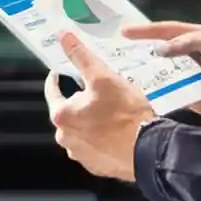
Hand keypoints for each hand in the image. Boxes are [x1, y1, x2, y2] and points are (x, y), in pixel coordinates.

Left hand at [44, 30, 155, 181]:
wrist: (149, 149)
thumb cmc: (125, 113)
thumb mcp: (103, 77)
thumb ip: (81, 56)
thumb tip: (63, 36)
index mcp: (62, 115)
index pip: (52, 91)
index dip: (57, 78)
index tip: (60, 72)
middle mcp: (65, 137)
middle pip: (68, 110)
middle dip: (81, 100)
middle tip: (100, 91)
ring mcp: (80, 154)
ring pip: (81, 128)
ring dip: (91, 119)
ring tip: (112, 110)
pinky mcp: (95, 164)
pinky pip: (93, 145)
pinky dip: (100, 136)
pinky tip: (116, 129)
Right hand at [121, 21, 200, 122]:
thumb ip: (187, 42)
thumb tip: (158, 50)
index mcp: (194, 38)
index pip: (164, 31)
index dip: (144, 31)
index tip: (123, 31)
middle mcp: (187, 57)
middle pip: (157, 53)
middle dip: (137, 52)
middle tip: (114, 54)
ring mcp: (186, 78)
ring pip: (159, 74)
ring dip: (142, 74)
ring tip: (119, 75)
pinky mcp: (187, 98)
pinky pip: (167, 94)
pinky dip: (154, 94)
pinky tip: (137, 95)